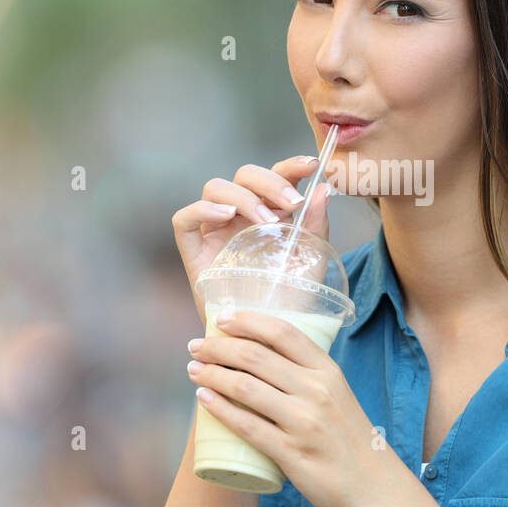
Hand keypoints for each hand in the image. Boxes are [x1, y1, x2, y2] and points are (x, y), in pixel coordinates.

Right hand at [172, 157, 330, 324]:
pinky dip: (201, 209)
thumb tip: (324, 189)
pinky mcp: (194, 251)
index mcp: (269, 212)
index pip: (275, 176)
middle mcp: (240, 215)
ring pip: (215, 188)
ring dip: (243, 196)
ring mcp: (214, 230)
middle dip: (270, 181)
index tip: (312, 166)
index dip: (290, 165)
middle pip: (244, 175)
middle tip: (292, 203)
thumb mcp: (310, 263)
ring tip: (266, 220)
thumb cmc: (289, 301)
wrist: (266, 341)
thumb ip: (316, 226)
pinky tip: (226, 216)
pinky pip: (183, 219)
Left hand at [186, 307, 397, 506]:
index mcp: (328, 371)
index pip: (283, 332)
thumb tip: (260, 359)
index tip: (221, 318)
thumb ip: (306, 377)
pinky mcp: (291, 453)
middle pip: (256, 356)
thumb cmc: (349, 439)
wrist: (373, 487)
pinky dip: (219, 408)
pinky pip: (246, 425)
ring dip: (211, 373)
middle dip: (218, 346)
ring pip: (245, 387)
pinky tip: (203, 398)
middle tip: (196, 346)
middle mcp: (317, 391)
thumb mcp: (337, 396)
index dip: (247, 320)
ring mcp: (304, 422)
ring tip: (194, 369)